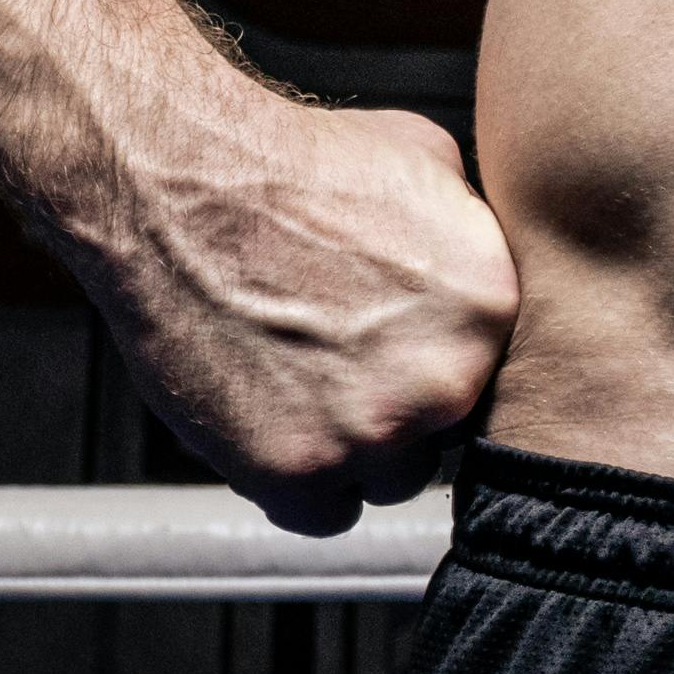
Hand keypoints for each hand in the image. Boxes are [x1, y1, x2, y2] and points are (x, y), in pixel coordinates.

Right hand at [98, 101, 520, 534]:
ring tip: (299, 384)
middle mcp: (445, 378)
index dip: (434, 363)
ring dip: (350, 449)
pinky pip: (322, 514)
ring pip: (384, 479)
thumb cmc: (294, 164)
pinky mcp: (295, 470)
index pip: (485, 376)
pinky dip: (297, 482)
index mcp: (489, 309)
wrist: (184, 185)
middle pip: (439, 433)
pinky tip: (272, 421)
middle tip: (340, 363)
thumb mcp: (425, 159)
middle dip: (396, 406)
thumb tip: (479, 267)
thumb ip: (471, 231)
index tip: (394, 347)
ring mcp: (371, 431)